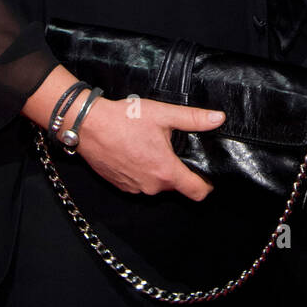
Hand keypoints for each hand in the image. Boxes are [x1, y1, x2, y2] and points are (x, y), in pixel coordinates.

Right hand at [77, 95, 224, 200]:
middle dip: (178, 169)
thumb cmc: (125, 119)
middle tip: (173, 147)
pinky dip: (143, 171)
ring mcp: (135, 188)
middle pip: (177, 185)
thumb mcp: (163, 114)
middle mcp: (151, 186)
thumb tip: (218, 118)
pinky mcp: (121, 186)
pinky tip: (137, 152)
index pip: (197, 192)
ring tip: (153, 147)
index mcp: (165, 171)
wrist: (88, 126)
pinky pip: (141, 183)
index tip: (208, 174)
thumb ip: (193, 118)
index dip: (207, 184)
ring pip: (157, 184)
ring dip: (159, 170)